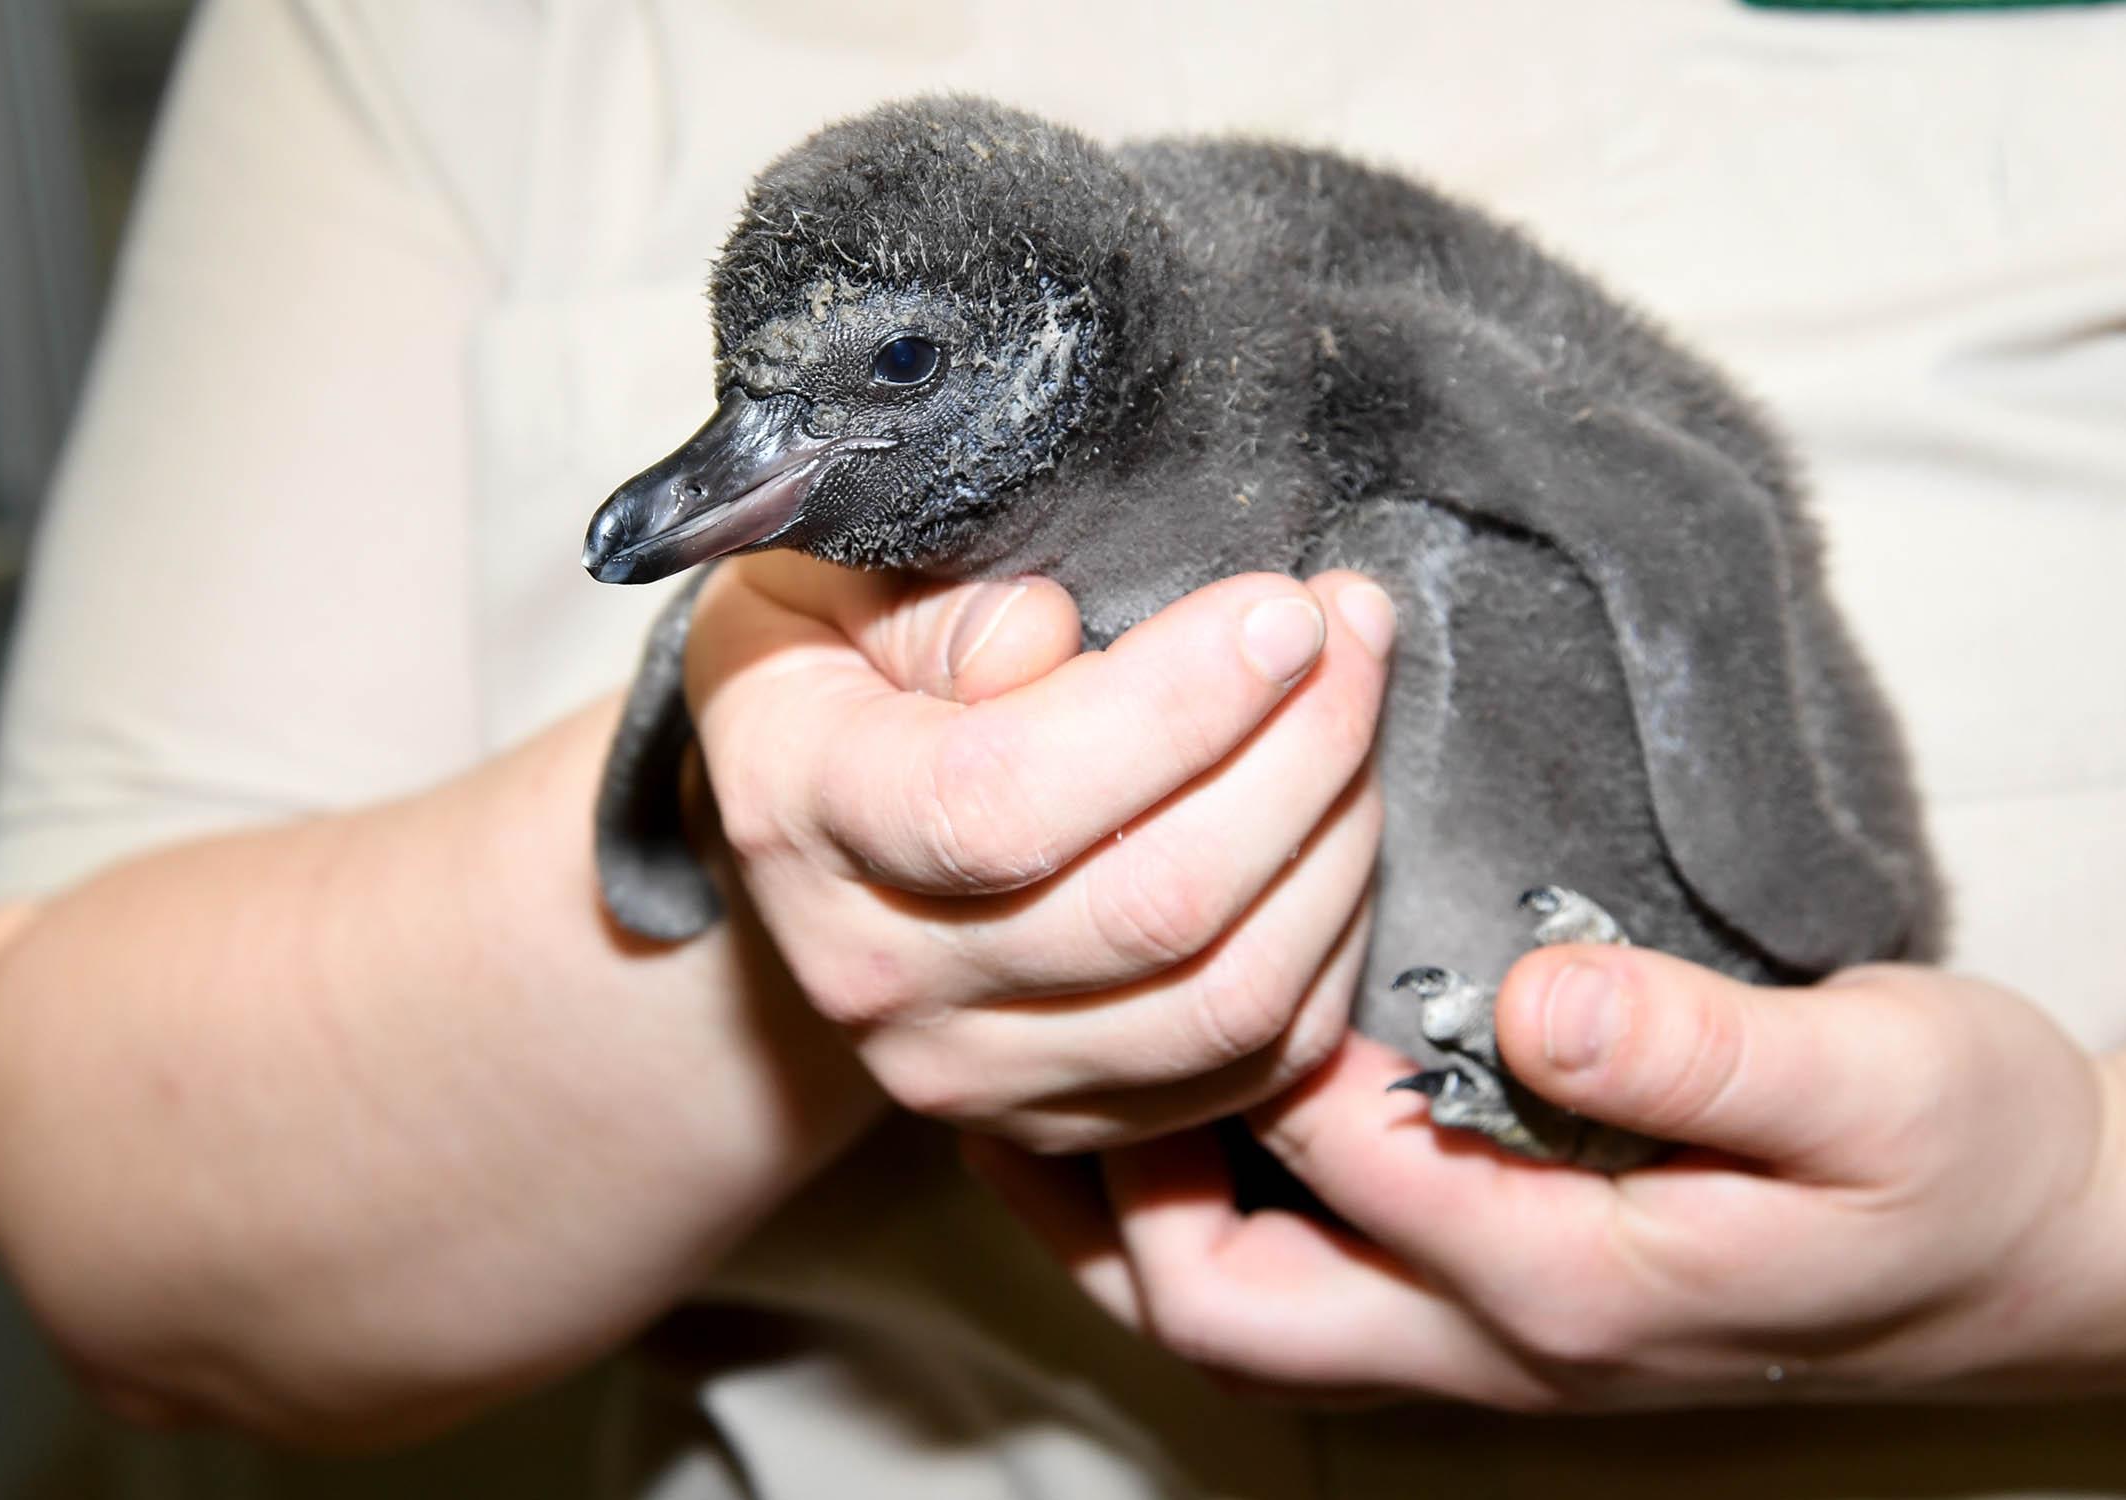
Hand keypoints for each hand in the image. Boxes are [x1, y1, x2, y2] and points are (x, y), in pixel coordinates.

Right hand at [681, 554, 1394, 1152]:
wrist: (793, 814)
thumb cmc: (831, 655)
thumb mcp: (827, 574)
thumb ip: (930, 599)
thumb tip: (1047, 636)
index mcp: (799, 812)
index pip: (1002, 802)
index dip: (1178, 707)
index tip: (1281, 608)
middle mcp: (874, 974)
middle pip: (1151, 911)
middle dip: (1302, 752)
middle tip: (1354, 628)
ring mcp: (968, 1073)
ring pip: (1226, 1003)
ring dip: (1336, 848)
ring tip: (1353, 713)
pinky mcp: (1062, 1120)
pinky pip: (1253, 1068)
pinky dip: (1329, 950)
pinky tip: (1334, 830)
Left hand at [966, 950, 2125, 1407]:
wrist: (2044, 1255)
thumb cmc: (1966, 1171)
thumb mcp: (1888, 1088)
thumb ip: (1712, 1054)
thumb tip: (1543, 1005)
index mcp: (1567, 1280)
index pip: (1331, 1161)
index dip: (1233, 1042)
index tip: (1167, 908)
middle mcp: (1498, 1333)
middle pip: (1227, 1302)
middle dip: (1101, 1195)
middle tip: (1025, 1054)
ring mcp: (1492, 1338)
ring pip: (1244, 1311)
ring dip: (1131, 1218)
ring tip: (1049, 1086)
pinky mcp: (1506, 1305)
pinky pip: (1305, 1285)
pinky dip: (1213, 1215)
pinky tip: (1187, 1116)